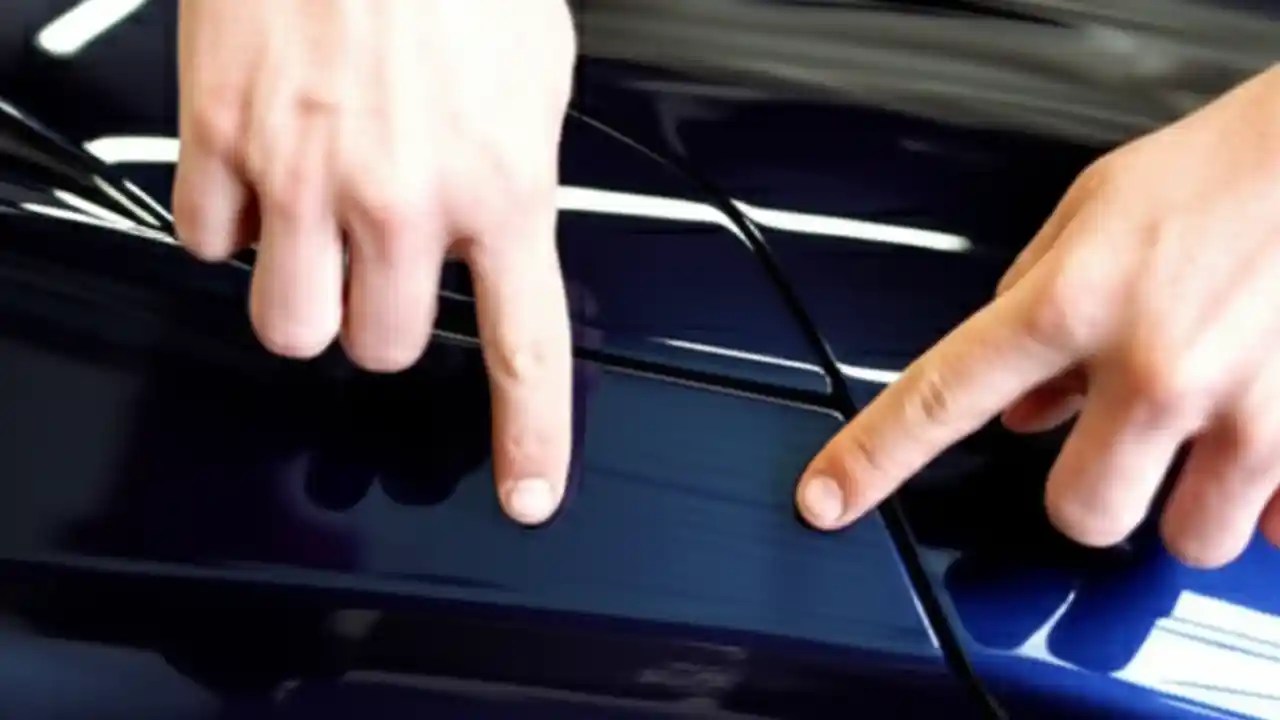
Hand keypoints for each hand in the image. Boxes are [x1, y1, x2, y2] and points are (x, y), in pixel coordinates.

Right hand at [172, 0, 576, 524]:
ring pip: (287, 328)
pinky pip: (210, 244)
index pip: (526, 348)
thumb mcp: (534, 74)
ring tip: (315, 242)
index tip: (526, 490)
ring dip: (304, 301)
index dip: (529, 437)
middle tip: (383, 270)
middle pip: (382, 350)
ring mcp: (302, 177)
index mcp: (501, 185)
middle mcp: (400, 198)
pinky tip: (260, 178)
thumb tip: (502, 216)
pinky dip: (233, 229)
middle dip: (383, 324)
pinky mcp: (220, 141)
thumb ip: (518, 167)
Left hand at [797, 65, 1279, 567]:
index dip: (872, 459)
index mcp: (1072, 302)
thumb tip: (1020, 408)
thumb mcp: (1096, 212)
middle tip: (1119, 441)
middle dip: (1093, 490)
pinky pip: (1275, 530)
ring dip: (1185, 502)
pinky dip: (1269, 501)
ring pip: (1183, 538)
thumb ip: (1035, 304)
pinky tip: (1266, 439)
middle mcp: (1152, 367)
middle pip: (1079, 513)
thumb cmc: (1223, 171)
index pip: (941, 397)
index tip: (826, 500)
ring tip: (1207, 435)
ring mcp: (1244, 410)